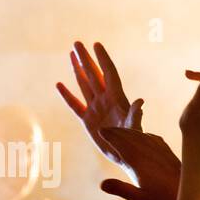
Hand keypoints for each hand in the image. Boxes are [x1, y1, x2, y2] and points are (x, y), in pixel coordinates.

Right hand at [56, 41, 141, 163]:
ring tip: (71, 55)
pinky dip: (67, 95)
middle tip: (77, 43)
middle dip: (86, 59)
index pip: (109, 73)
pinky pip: (75, 105)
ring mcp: (95, 109)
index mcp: (117, 98)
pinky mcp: (87, 120)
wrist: (125, 156)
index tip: (96, 44)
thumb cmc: (134, 142)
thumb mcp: (135, 128)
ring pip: (84, 85)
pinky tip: (59, 85)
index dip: (103, 59)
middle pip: (94, 74)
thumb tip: (140, 102)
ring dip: (78, 70)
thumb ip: (136, 115)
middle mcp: (105, 100)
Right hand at [98, 128, 181, 199]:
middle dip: (117, 132)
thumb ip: (121, 189)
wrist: (191, 196)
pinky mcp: (168, 153)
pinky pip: (154, 139)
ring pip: (141, 136)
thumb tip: (101, 184)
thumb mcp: (140, 198)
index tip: (101, 131)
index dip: (111, 136)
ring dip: (129, 132)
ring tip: (120, 132)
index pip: (121, 144)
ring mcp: (160, 151)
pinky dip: (144, 136)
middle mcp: (149, 152)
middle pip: (130, 136)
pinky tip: (145, 138)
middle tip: (106, 129)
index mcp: (139, 161)